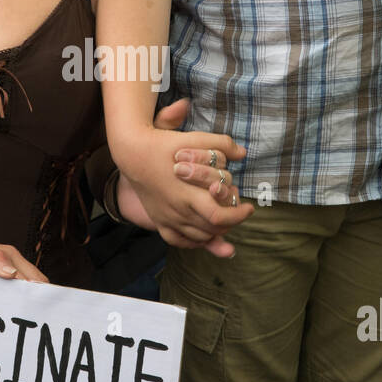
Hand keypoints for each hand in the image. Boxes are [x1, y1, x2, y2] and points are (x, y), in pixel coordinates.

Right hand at [114, 99, 253, 254]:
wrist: (132, 153)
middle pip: (212, 229)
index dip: (238, 215)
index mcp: (187, 193)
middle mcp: (177, 210)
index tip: (249, 206)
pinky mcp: (159, 220)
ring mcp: (167, 218)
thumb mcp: (194, 139)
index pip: (218, 216)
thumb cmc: (165, 144)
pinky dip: (194, 241)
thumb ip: (221, 145)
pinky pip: (178, 241)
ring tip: (226, 218)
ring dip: (217, 231)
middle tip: (239, 210)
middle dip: (232, 222)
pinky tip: (205, 234)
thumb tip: (243, 153)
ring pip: (198, 237)